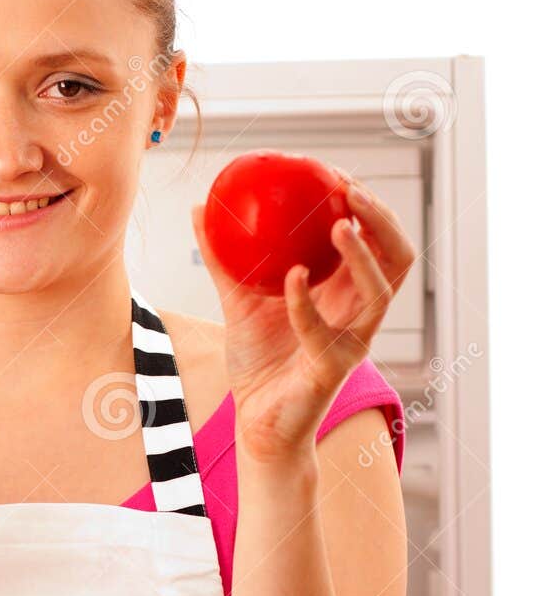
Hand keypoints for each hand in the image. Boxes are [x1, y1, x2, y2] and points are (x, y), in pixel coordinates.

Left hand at [191, 174, 416, 464]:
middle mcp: (358, 315)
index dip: (367, 205)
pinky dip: (307, 302)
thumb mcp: (237, 300)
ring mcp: (352, 342)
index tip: (337, 173)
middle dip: (383, 219)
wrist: (256, 423)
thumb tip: (198, 208)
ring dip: (363, 254)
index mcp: (345, 294)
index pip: (376, 241)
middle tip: (351, 189)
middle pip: (397, 258)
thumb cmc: (257, 363)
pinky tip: (292, 277)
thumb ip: (224, 258)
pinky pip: (323, 331)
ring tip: (341, 224)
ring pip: (381, 291)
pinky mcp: (332, 369)